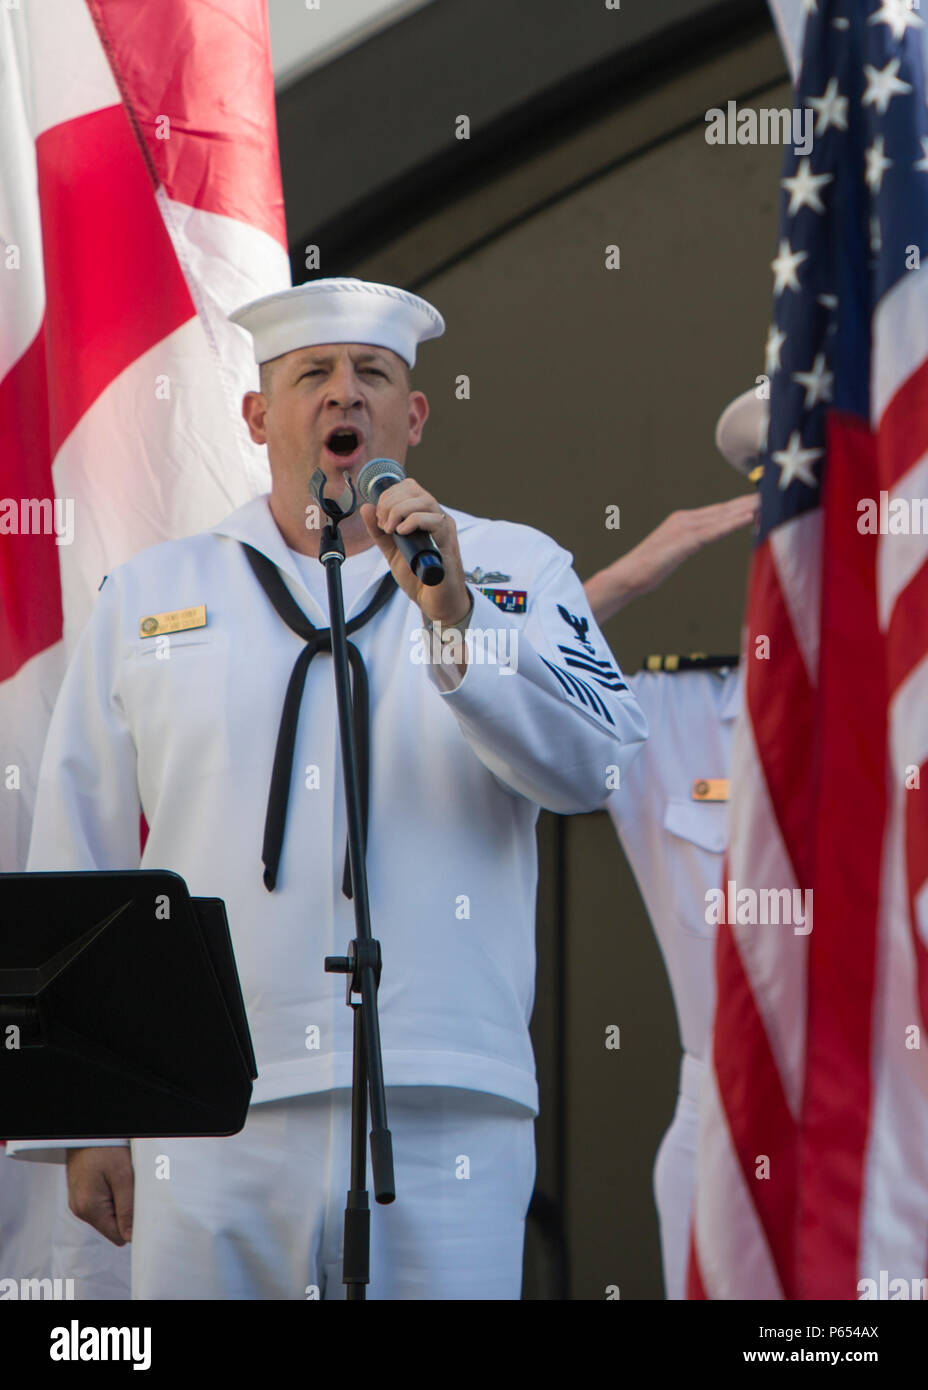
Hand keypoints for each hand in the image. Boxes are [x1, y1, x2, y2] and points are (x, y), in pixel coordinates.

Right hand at [66, 1146, 133, 1244]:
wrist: (86, 1132)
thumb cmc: (103, 1148)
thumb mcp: (122, 1176)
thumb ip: (127, 1208)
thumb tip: (129, 1237)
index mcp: (89, 1209)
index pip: (117, 1236)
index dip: (133, 1225)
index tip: (142, 1209)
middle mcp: (81, 1209)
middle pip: (113, 1226)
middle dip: (126, 1211)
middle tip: (132, 1188)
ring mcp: (80, 1202)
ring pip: (109, 1214)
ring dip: (120, 1201)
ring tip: (121, 1179)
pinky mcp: (82, 1194)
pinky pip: (102, 1203)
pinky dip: (112, 1194)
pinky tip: (114, 1178)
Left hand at [361, 478, 470, 625]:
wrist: (435, 601)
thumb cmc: (419, 576)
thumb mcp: (392, 551)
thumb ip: (379, 531)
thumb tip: (366, 508)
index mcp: (424, 515)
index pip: (408, 487)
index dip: (389, 496)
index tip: (380, 519)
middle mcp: (436, 517)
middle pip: (414, 490)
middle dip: (390, 503)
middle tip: (383, 525)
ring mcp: (444, 528)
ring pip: (424, 500)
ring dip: (400, 511)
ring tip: (391, 530)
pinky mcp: (448, 542)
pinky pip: (434, 520)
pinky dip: (414, 522)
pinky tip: (402, 534)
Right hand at [585, 495, 758, 622]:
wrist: (628, 576)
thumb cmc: (649, 569)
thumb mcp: (675, 553)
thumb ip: (690, 544)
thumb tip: (701, 543)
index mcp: (683, 520)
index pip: (718, 511)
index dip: (740, 505)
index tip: (760, 500)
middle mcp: (685, 519)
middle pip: (723, 509)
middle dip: (748, 502)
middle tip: (771, 495)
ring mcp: (684, 529)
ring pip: (721, 517)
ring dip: (746, 509)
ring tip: (767, 503)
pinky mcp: (684, 542)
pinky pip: (713, 531)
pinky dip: (732, 523)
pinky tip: (749, 518)